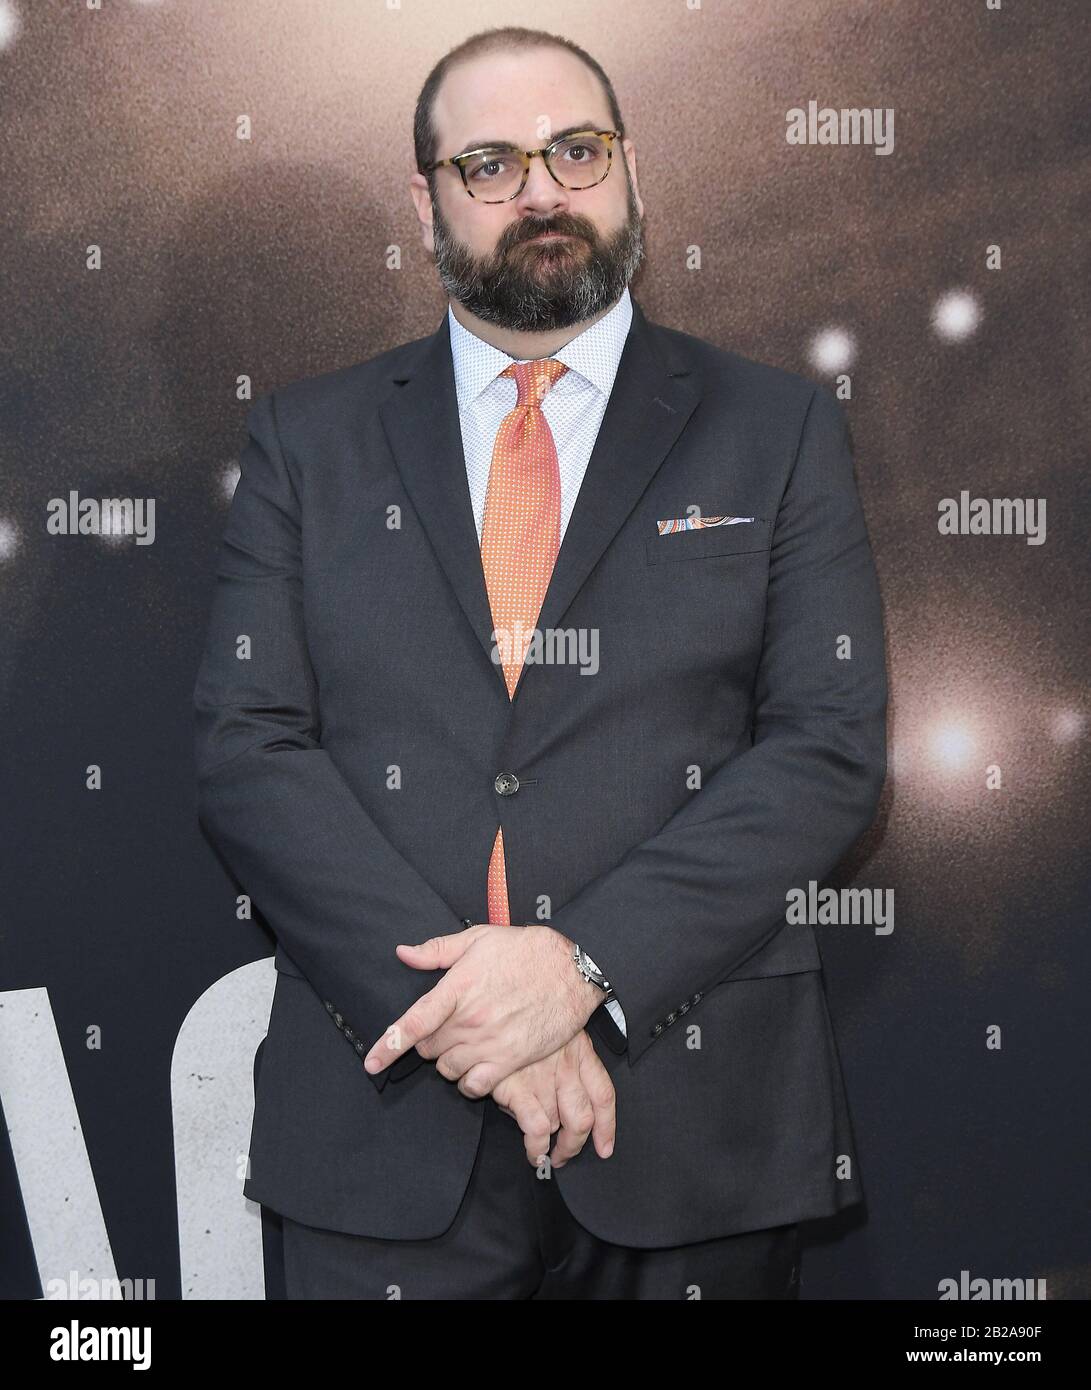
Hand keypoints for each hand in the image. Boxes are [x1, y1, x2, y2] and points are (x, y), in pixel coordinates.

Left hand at [361, 923, 603, 1097]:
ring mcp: (491, 1042)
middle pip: (428, 1049)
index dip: (388, 1046)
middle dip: (429, 1042)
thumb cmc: (525, 950)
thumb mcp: (479, 939)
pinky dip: (469, 1081)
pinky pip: (476, 1085)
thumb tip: (403, 953)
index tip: (371, 1063)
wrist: (572, 969)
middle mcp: (471, 1019)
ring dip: (448, 1061)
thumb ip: (437, 950)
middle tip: (444, 1028)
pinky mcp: (512, 1060)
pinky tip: (476, 1066)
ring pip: (448, 1069)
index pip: (414, 1022)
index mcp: (458, 988)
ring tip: (461, 1045)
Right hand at [493, 1029, 615, 1167]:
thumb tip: (567, 1099)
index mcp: (580, 1050)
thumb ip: (568, 1061)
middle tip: (564, 1155)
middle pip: (583, 1118)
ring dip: (550, 1145)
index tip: (604, 1147)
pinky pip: (537, 1129)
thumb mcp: (555, 1032)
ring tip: (541, 1153)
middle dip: (575, 1145)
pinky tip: (533, 1153)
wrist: (491, 1008)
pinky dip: (537, 1148)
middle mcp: (566, 1065)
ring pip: (559, 1126)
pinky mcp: (518, 1087)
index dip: (606, 1127)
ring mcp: (543, 1077)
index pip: (603, 1095)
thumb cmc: (522, 1023)